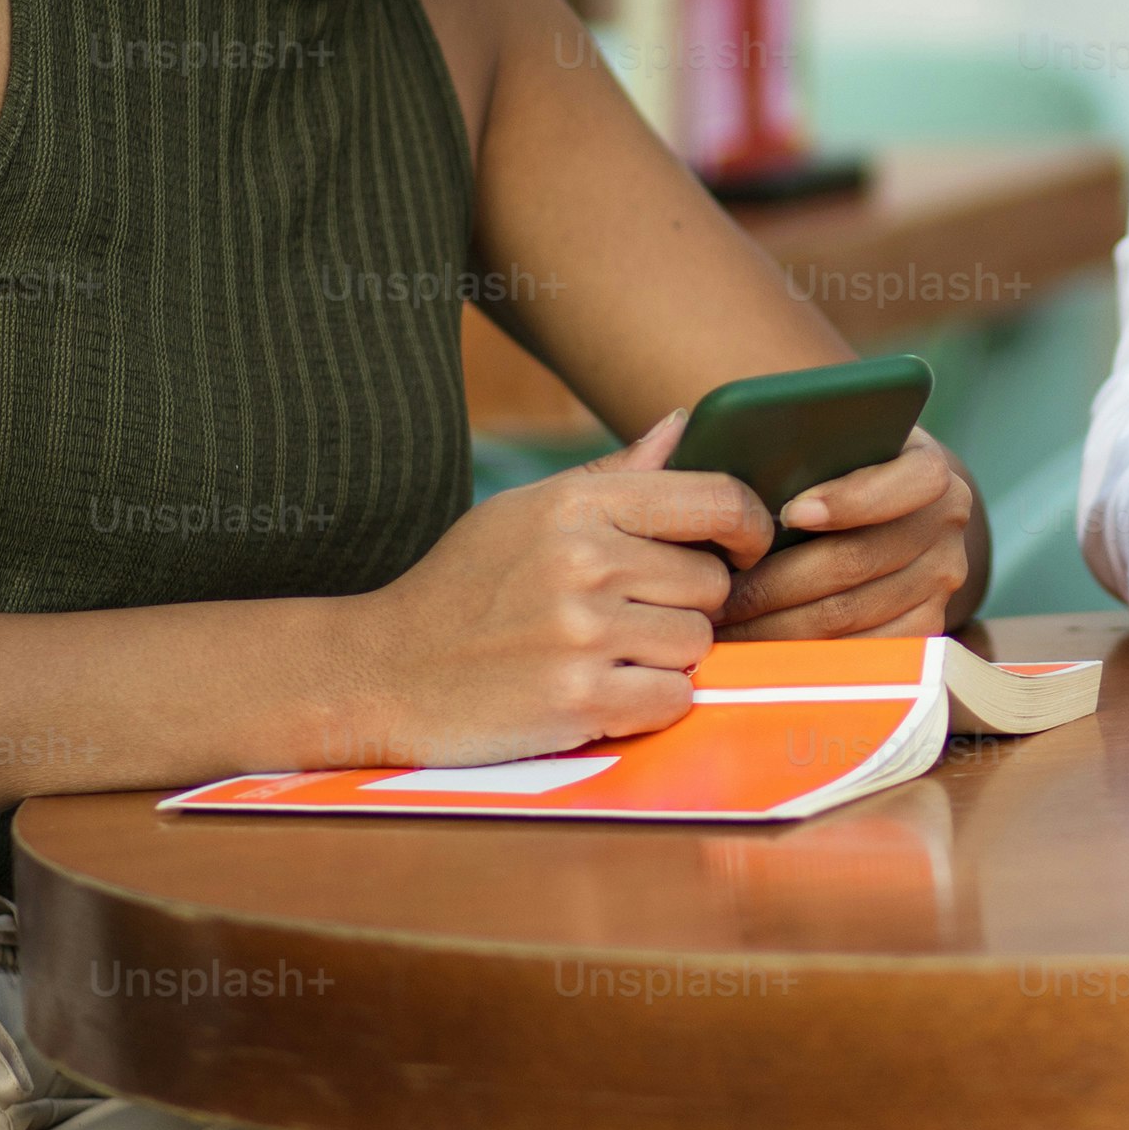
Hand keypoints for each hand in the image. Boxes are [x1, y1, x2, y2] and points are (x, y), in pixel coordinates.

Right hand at [357, 414, 774, 762]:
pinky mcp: (579, 699)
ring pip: (698, 645)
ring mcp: (581, 632)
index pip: (715, 499)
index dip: (748, 527)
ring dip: (666, 660)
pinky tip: (600, 694)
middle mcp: (584, 561)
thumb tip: (686, 423)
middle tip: (628, 618)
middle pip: (713, 584)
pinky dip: (648, 706)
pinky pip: (673, 701)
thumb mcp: (527, 513)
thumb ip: (615, 474)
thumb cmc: (463, 589)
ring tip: (604, 655)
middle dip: (685, 607)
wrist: (380, 671)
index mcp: (576, 505)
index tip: (741, 547)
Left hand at [722, 428, 979, 641]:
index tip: (790, 514)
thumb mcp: (833, 443)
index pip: (908, 481)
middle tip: (717, 593)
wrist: (891, 517)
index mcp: (928, 469)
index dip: (850, 500)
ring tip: (723, 624)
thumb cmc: (839, 473)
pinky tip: (758, 648)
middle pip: (857, 561)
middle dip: (775, 582)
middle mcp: (946, 527)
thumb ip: (801, 442)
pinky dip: (803, 656)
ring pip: (848, 615)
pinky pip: (859, 654)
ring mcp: (940, 582)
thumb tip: (720, 440)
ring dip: (776, 625)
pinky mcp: (927, 627)